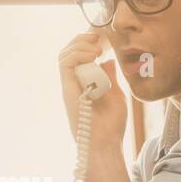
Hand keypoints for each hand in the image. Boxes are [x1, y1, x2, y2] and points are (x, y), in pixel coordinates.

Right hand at [57, 32, 127, 157]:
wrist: (105, 144)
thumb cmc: (112, 125)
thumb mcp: (116, 95)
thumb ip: (110, 78)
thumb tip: (108, 60)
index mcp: (84, 83)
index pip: (79, 56)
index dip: (87, 42)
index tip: (103, 38)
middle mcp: (74, 83)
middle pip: (68, 51)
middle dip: (81, 39)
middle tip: (98, 37)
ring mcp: (69, 86)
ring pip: (64, 54)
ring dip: (79, 44)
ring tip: (96, 47)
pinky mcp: (67, 89)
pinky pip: (65, 63)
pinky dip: (77, 53)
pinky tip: (93, 55)